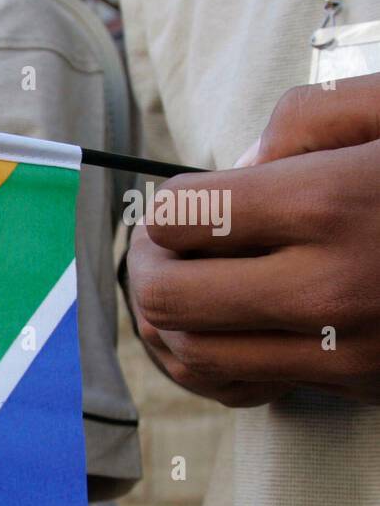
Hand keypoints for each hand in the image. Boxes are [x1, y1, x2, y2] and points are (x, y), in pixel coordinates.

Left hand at [128, 74, 379, 404]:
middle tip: (163, 243)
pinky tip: (223, 328)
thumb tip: (236, 168)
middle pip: (167, 297)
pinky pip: (241, 387)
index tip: (188, 196)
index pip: (181, 218)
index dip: (167, 203)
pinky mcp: (359, 385)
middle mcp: (330, 289)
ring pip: (192, 356)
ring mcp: (345, 350)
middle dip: (147, 264)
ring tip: (185, 280)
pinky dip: (208, 363)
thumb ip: (308, 118)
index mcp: (335, 204)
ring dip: (166, 318)